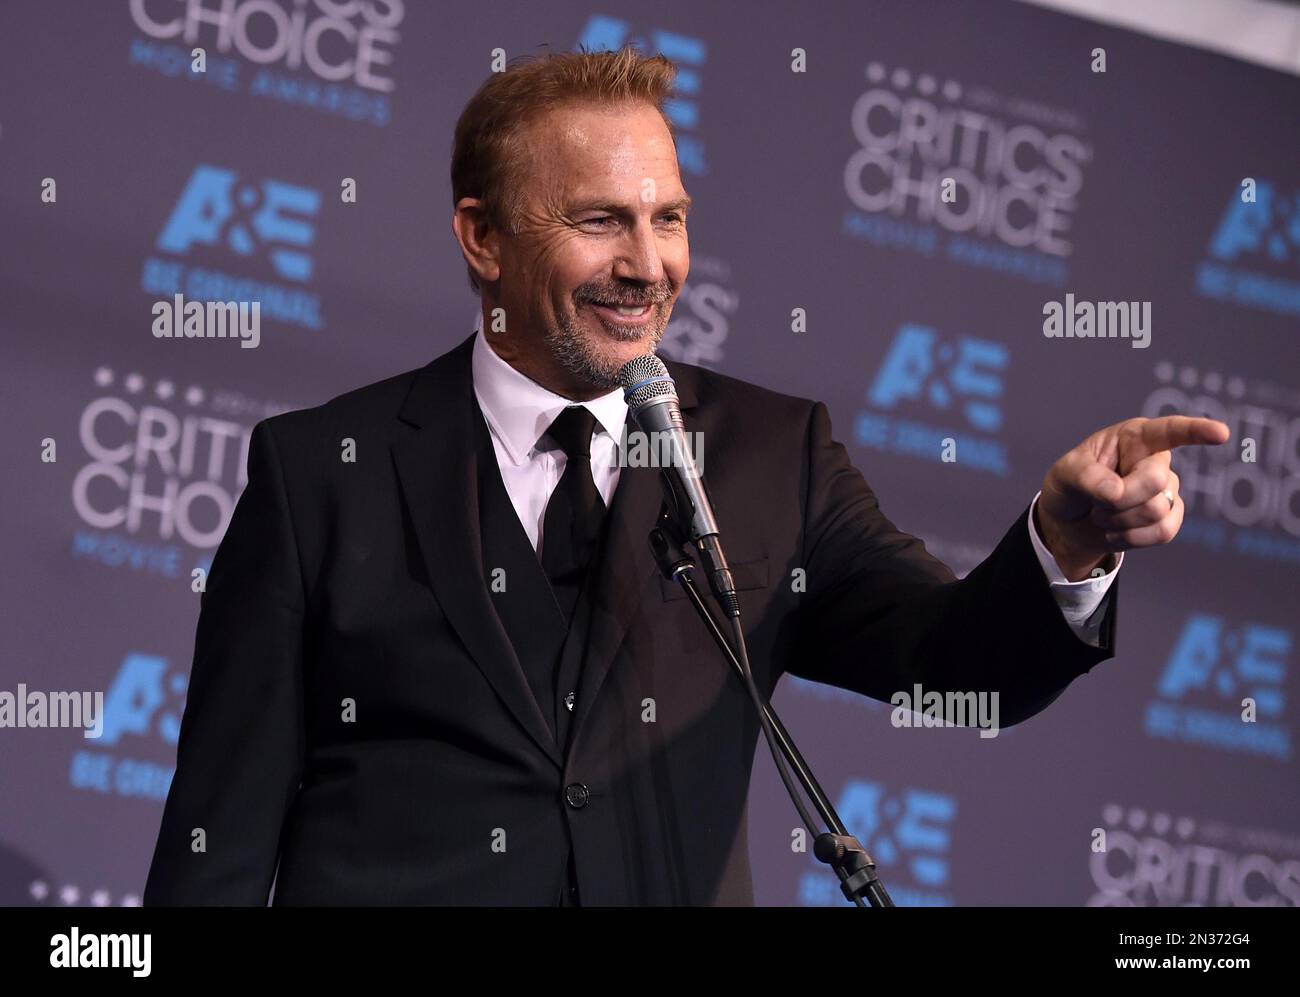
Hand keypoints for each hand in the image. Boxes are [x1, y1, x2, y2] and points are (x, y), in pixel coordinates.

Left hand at [1036, 415, 1230, 580]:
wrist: (1068, 524)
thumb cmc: (1068, 488)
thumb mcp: (1063, 474)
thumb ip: (1085, 477)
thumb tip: (1117, 492)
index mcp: (1134, 438)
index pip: (1170, 431)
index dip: (1196, 431)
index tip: (1219, 434)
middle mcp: (1156, 460)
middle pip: (1155, 481)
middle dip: (1120, 498)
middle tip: (1097, 502)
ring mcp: (1167, 489)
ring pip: (1157, 511)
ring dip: (1119, 520)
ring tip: (1102, 514)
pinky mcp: (1169, 518)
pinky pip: (1164, 532)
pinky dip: (1132, 538)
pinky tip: (1115, 532)